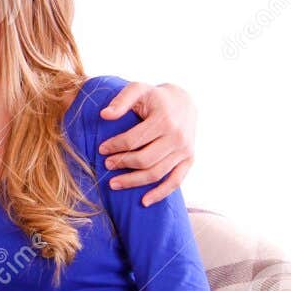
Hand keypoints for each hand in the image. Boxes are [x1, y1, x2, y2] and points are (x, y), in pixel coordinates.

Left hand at [97, 82, 197, 206]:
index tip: (101, 150)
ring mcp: (185, 150)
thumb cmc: (155, 97)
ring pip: (156, 173)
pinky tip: (144, 201)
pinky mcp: (189, 159)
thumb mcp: (138, 89)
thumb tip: (104, 115)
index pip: (133, 140)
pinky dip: (160, 193)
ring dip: (133, 181)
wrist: (184, 101)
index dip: (114, 147)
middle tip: (106, 165)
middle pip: (144, 159)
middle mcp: (177, 137)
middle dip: (121, 164)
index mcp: (164, 119)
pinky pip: (175, 181)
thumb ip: (121, 100)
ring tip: (114, 183)